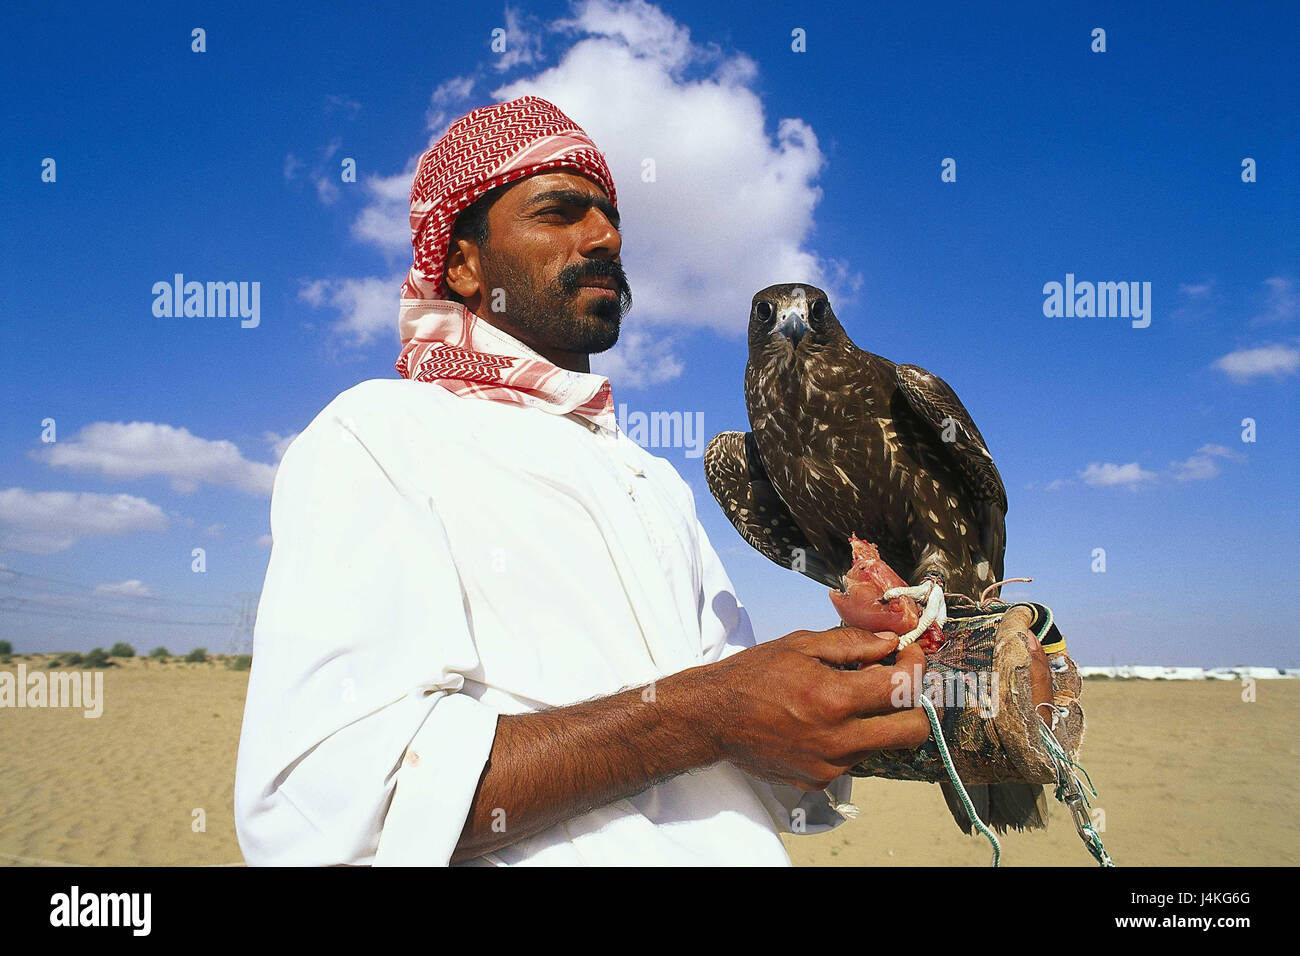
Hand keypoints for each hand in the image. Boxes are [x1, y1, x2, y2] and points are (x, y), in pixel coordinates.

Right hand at [704, 626, 932, 790]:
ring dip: (879, 720)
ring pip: (883, 744)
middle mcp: (839, 739)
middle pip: (913, 731)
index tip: (909, 653)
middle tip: (899, 683)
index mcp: (836, 699)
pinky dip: (852, 737)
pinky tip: (826, 720)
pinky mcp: (819, 781)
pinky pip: (854, 759)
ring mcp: (830, 766)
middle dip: (917, 704)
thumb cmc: (754, 675)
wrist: (714, 719)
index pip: (903, 687)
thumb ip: (851, 643)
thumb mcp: (801, 645)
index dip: (916, 666)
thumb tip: (890, 642)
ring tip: (852, 698)